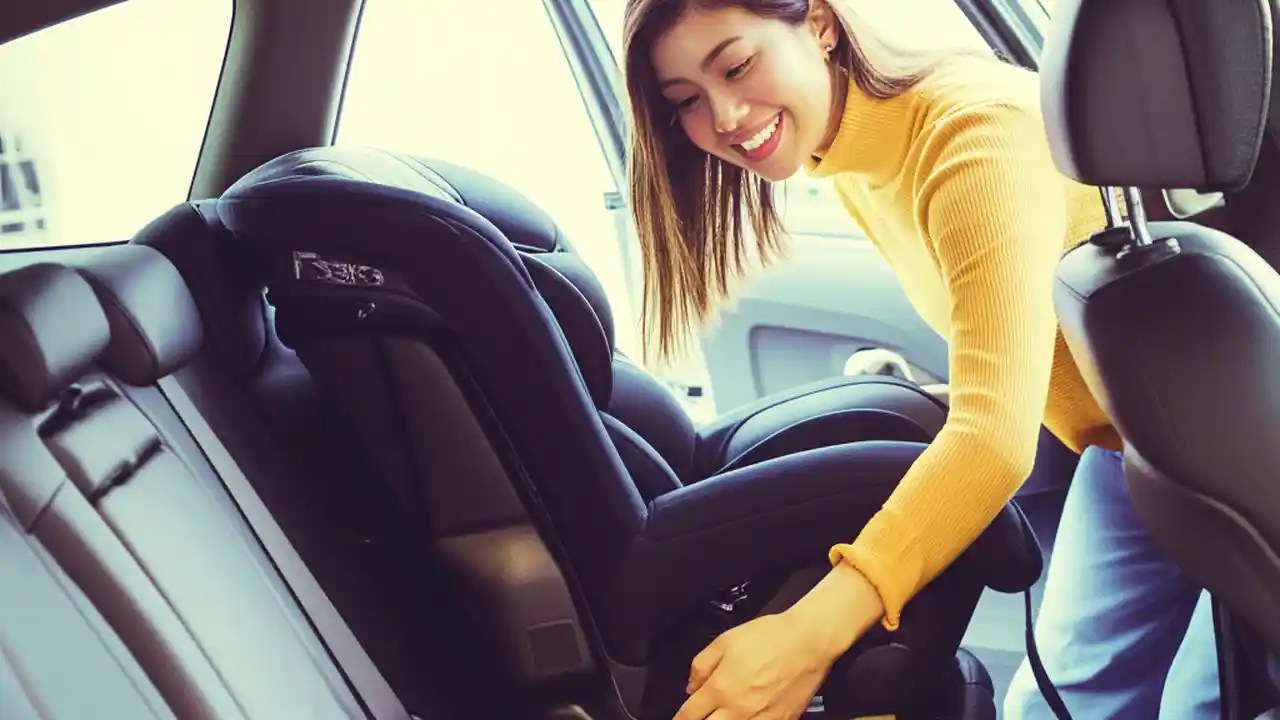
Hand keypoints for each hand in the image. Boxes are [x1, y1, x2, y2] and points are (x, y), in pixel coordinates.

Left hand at [673, 564, 883, 719]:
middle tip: (702, 715)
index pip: (690, 714)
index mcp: (721, 688)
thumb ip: (702, 665)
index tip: (680, 718)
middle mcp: (739, 709)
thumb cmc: (770, 637)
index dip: (681, 717)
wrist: (808, 641)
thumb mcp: (725, 640)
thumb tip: (691, 685)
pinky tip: (746, 716)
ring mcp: (761, 719)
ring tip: (726, 714)